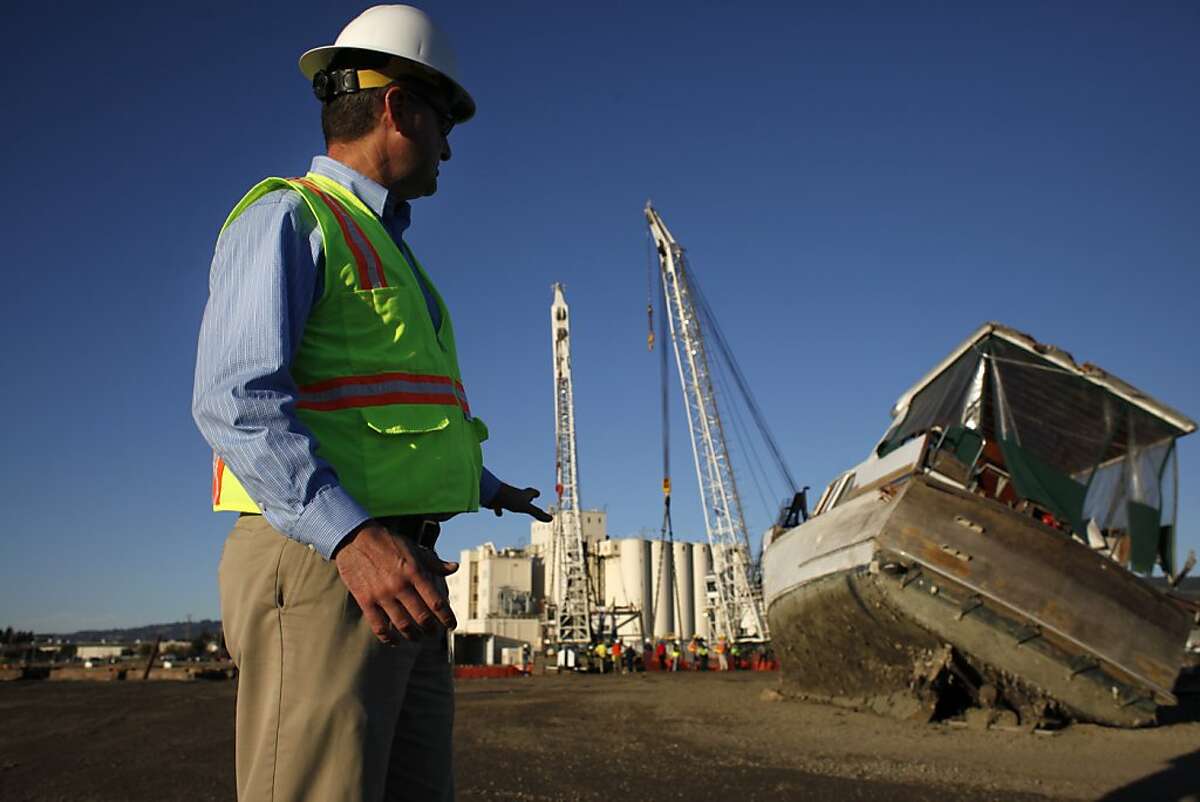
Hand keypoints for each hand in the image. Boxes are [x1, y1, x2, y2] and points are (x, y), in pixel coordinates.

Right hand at [333, 521, 458, 643]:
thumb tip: (455, 567)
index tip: (452, 625)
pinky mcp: (365, 600)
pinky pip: (379, 626)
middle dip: (431, 629)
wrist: (355, 538)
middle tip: (433, 633)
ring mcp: (382, 594)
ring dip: (412, 636)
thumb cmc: (389, 543)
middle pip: (421, 617)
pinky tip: (395, 641)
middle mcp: (400, 585)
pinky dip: (388, 638)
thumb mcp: (414, 549)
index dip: (447, 617)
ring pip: (402, 625)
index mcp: (415, 572)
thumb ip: (434, 562)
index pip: (436, 602)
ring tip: (417, 638)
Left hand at [488, 482, 552, 521]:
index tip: (537, 494)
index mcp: (522, 494)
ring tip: (512, 507)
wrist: (491, 493)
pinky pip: (498, 505)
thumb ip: (537, 513)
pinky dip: (499, 508)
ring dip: (511, 503)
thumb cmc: (510, 499)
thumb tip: (551, 519)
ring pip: (509, 500)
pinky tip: (498, 513)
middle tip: (528, 500)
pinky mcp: (495, 501)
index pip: (531, 492)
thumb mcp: (525, 507)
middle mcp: (513, 494)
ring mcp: (504, 497)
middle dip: (524, 497)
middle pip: (521, 495)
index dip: (534, 493)